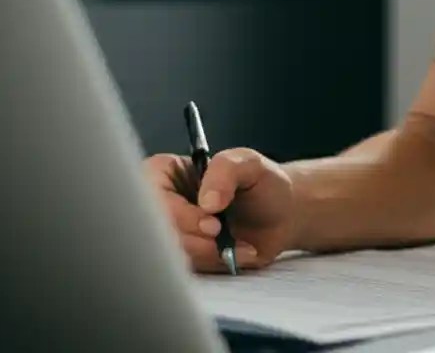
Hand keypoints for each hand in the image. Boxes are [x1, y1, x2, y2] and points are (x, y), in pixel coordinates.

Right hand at [144, 148, 295, 272]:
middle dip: (196, 241)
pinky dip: (217, 265)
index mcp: (164, 173)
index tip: (213, 224)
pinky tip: (241, 253)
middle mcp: (161, 204)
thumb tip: (206, 202)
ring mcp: (171, 233)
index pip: (152, 199)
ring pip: (172, 254)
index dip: (180, 216)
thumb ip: (226, 171)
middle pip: (157, 232)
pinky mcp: (184, 256)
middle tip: (225, 237)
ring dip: (210, 255)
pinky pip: (188, 270)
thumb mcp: (249, 164)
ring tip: (242, 245)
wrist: (283, 215)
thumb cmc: (263, 183)